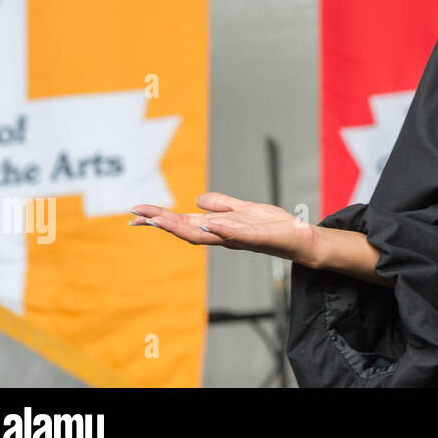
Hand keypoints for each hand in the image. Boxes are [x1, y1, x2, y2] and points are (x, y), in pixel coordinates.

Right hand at [130, 193, 317, 265]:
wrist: (299, 237)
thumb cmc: (272, 226)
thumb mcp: (243, 209)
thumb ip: (222, 205)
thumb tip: (196, 200)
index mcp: (219, 228)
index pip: (184, 223)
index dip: (161, 218)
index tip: (137, 212)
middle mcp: (224, 236)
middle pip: (187, 230)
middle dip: (162, 223)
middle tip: (137, 216)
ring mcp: (239, 238)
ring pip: (205, 235)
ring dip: (182, 227)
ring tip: (160, 219)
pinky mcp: (257, 237)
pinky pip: (236, 234)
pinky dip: (221, 229)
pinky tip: (208, 222)